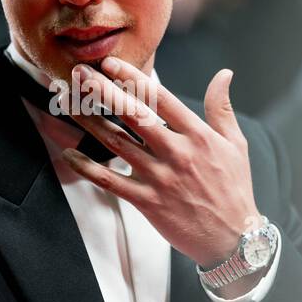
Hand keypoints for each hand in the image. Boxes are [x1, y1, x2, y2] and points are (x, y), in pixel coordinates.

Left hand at [58, 55, 261, 269]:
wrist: (233, 239)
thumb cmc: (234, 188)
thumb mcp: (235, 144)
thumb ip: (221, 107)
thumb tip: (223, 74)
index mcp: (197, 135)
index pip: (161, 98)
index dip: (133, 78)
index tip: (109, 63)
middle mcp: (176, 153)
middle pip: (133, 115)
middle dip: (103, 91)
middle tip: (78, 73)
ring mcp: (160, 178)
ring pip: (116, 143)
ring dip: (88, 121)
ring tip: (66, 102)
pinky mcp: (147, 202)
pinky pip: (111, 182)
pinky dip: (88, 168)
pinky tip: (68, 153)